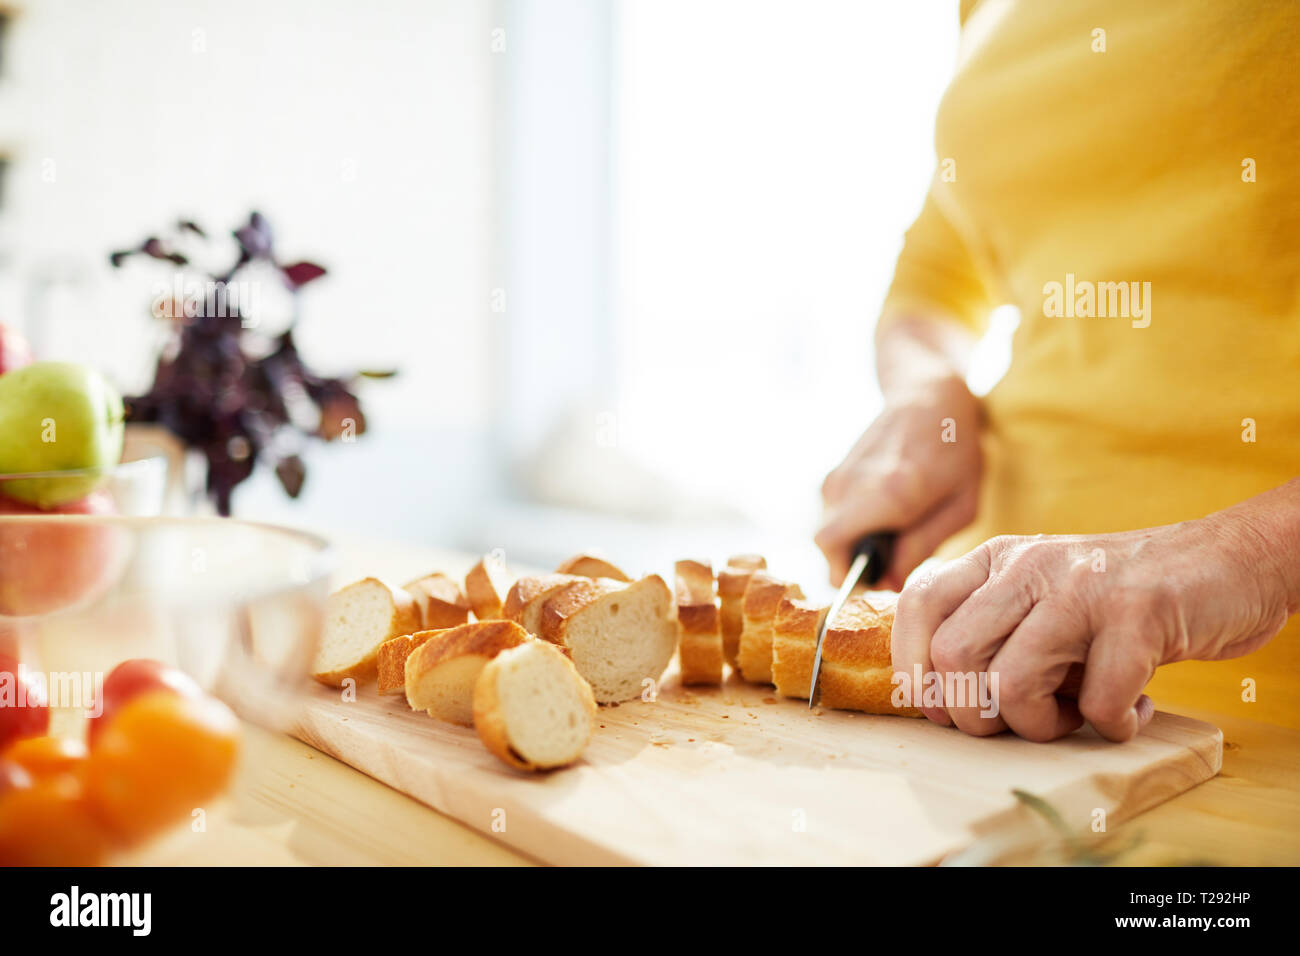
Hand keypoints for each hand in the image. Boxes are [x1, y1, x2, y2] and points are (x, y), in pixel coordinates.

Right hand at [816, 373, 981, 589]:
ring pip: (828, 531)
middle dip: (855, 562)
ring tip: (894, 529)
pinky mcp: (833, 473)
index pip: (833, 548)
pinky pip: (833, 516)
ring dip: (855, 542)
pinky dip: (853, 525)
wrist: (928, 397)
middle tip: (893, 558)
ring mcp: (836, 477)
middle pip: (827, 546)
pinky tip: (884, 512)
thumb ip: (922, 547)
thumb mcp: (960, 506)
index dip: (852, 574)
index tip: (883, 576)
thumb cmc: (955, 451)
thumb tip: (890, 583)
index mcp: (888, 494)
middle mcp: (851, 485)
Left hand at [892, 511, 1293, 741]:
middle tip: (1018, 720)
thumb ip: (988, 626)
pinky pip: (1099, 702)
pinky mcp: (1139, 615)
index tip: (943, 708)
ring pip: (1011, 683)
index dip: (914, 669)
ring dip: (1040, 726)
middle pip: (952, 655)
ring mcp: (1082, 588)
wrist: (1226, 563)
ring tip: (1075, 716)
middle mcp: (1028, 565)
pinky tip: (1133, 708)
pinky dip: (1114, 725)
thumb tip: (931, 694)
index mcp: (995, 559)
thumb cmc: (1120, 598)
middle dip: (976, 715)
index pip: (915, 605)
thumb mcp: (1039, 594)